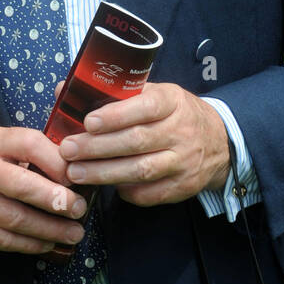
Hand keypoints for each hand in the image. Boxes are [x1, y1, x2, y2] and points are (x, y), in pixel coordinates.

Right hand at [0, 125, 88, 253]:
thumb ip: (28, 151)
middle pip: (23, 186)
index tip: (75, 175)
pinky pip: (4, 241)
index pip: (29, 144)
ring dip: (50, 229)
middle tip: (79, 208)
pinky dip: (30, 244)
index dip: (56, 160)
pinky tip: (48, 244)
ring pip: (17, 219)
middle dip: (57, 200)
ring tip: (74, 233)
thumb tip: (73, 168)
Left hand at [57, 82, 231, 205]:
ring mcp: (184, 161)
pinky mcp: (183, 186)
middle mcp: (181, 131)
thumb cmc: (174, 114)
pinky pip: (150, 193)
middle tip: (68, 150)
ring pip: (141, 170)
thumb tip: (64, 90)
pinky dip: (125, 191)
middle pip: (137, 141)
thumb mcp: (154, 94)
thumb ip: (114, 93)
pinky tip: (105, 186)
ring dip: (104, 173)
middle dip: (98, 148)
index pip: (146, 107)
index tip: (88, 122)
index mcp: (172, 102)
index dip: (116, 115)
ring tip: (75, 172)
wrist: (219, 142)